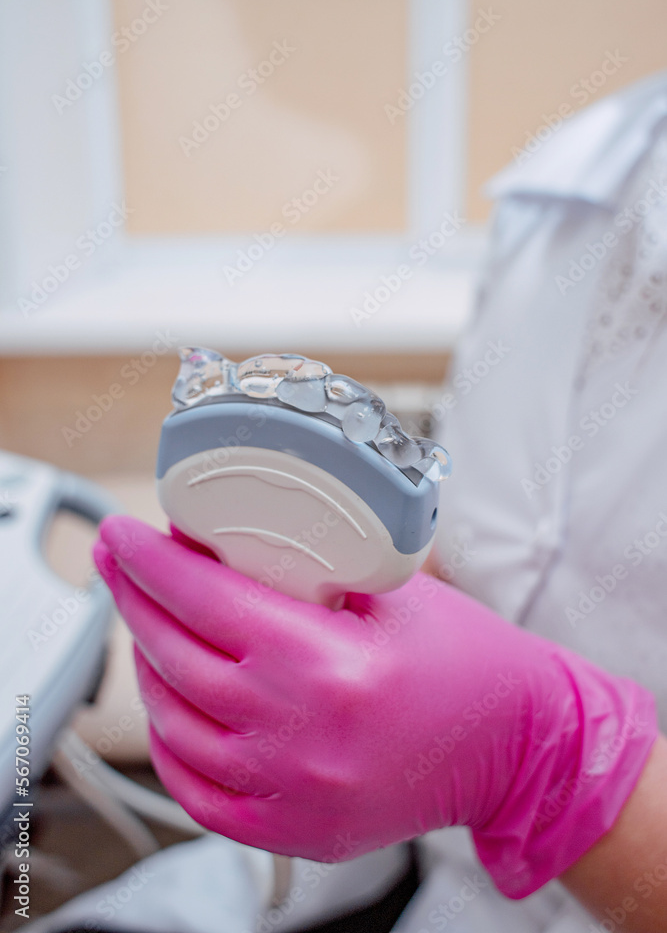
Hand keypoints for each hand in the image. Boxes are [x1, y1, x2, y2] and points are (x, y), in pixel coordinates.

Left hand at [94, 516, 655, 897]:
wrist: (513, 746)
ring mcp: (293, 794)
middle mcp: (302, 737)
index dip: (148, 562)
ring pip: (174, 723)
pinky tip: (168, 701)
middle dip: (133, 600)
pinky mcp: (295, 831)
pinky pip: (197, 790)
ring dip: (146, 665)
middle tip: (119, 563)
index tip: (119, 534)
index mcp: (330, 665)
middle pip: (175, 657)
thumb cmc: (464, 657)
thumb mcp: (392, 588)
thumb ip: (309, 567)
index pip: (205, 601)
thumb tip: (223, 539)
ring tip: (147, 623)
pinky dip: (168, 740)